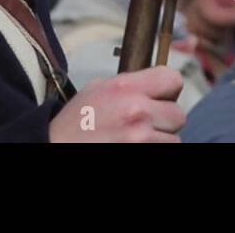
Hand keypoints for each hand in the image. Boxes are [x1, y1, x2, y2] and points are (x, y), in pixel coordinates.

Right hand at [49, 66, 184, 142]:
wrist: (56, 147)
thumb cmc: (74, 123)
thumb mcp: (97, 89)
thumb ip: (129, 84)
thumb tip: (155, 85)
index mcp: (125, 88)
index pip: (173, 79)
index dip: (168, 89)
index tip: (160, 96)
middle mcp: (137, 111)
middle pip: (178, 114)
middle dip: (164, 120)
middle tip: (145, 123)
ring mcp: (140, 139)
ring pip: (174, 140)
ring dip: (159, 140)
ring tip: (136, 138)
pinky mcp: (142, 156)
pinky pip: (164, 152)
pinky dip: (153, 150)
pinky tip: (133, 146)